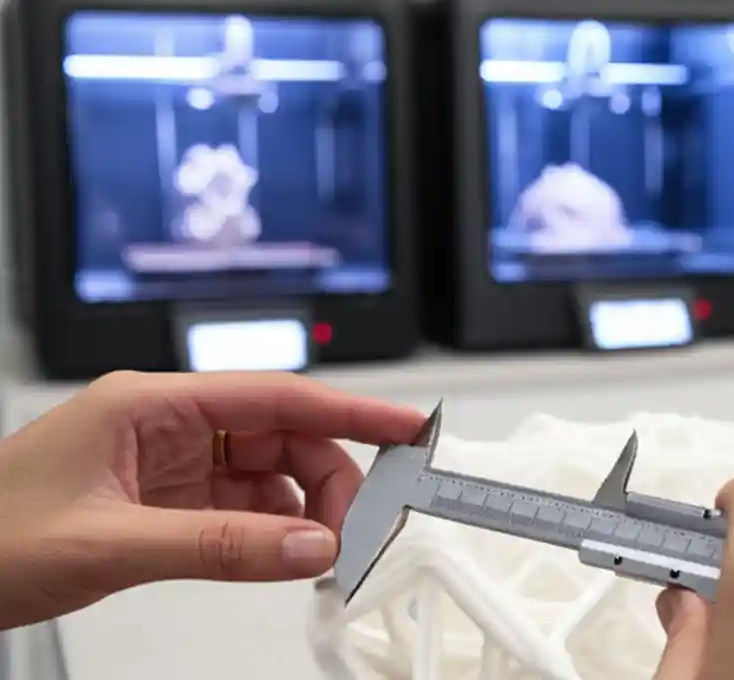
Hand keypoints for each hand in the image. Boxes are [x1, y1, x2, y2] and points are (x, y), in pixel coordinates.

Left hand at [0, 371, 424, 629]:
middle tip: (359, 530)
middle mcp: (165, 424)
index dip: (350, 411)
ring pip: (267, 472)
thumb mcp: (109, 543)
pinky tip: (286, 554)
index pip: (273, 396)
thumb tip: (310, 547)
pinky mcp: (163, 501)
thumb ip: (219, 547)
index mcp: (149, 403)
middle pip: (279, 435)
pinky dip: (273, 531)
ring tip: (326, 551)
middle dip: (329, 478)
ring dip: (304, 508)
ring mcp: (166, 463)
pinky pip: (240, 507)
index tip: (407, 428)